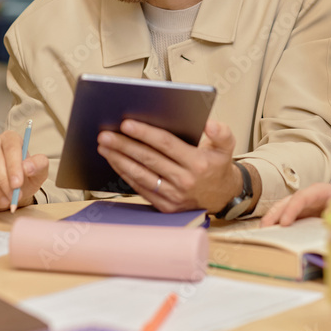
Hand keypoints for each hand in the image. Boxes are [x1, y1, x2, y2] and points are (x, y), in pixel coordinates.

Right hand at [0, 132, 48, 211]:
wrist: (13, 192)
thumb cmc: (25, 178)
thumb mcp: (39, 172)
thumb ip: (38, 165)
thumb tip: (28, 166)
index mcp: (10, 139)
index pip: (10, 146)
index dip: (13, 166)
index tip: (17, 183)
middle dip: (3, 179)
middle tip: (12, 195)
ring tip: (5, 200)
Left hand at [96, 119, 237, 212]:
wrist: (223, 197)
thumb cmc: (218, 167)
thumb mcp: (226, 147)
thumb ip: (221, 133)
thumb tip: (209, 124)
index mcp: (197, 163)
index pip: (166, 144)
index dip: (145, 133)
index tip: (126, 124)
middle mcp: (184, 181)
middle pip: (148, 159)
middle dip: (124, 145)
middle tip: (105, 135)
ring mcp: (173, 196)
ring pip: (140, 174)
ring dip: (119, 160)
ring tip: (104, 146)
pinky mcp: (165, 206)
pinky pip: (141, 188)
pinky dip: (125, 174)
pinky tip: (115, 162)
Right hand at [261, 183, 330, 225]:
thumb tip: (329, 215)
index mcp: (323, 191)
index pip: (303, 197)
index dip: (292, 209)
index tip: (285, 223)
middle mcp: (310, 197)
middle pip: (288, 202)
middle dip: (275, 213)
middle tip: (265, 228)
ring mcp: (305, 206)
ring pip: (284, 209)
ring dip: (272, 219)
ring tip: (263, 232)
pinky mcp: (303, 216)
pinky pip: (288, 219)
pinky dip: (278, 226)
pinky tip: (272, 235)